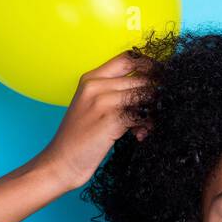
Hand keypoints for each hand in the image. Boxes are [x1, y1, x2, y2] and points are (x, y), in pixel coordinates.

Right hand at [36, 49, 155, 189]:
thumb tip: (151, 90)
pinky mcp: (111, 120)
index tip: (161, 78)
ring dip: (153, 112)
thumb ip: (115, 93)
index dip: (150, 65)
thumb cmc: (78, 138)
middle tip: (158, 110)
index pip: (128, 58)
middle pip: (141, 78)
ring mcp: (103, 101)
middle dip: (156, 94)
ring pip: (145, 96)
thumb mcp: (92, 107)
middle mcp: (96, 85)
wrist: (60, 163)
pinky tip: (139, 135)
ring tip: (146, 126)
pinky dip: (146, 126)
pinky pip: (142, 115)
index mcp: (91, 79)